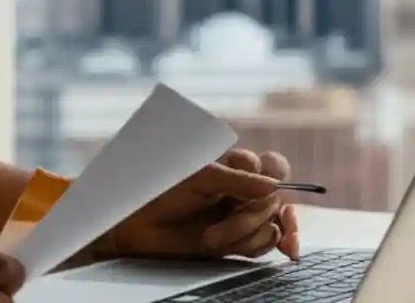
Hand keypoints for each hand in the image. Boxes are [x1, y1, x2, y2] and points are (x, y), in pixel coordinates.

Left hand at [94, 149, 300, 262]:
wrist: (139, 228)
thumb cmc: (163, 194)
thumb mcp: (201, 179)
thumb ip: (237, 179)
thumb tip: (274, 186)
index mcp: (236, 167)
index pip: (274, 166)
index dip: (273, 174)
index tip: (255, 181)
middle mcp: (243, 190)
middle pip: (274, 201)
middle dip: (248, 217)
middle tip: (215, 228)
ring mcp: (242, 215)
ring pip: (271, 224)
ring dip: (243, 235)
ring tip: (209, 238)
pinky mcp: (239, 239)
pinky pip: (267, 242)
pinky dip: (256, 246)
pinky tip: (246, 248)